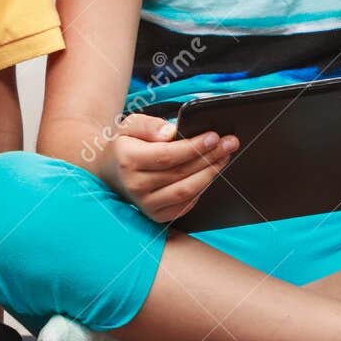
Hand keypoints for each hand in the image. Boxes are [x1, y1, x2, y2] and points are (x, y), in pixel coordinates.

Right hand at [109, 112, 238, 222]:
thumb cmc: (125, 144)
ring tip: (225, 157)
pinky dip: (201, 190)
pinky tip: (210, 174)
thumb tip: (170, 133)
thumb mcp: (130, 125)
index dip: (194, 147)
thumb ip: (149, 125)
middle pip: (181, 173)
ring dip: (210, 174)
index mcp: (128, 160)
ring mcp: (145, 204)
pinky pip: (185, 205)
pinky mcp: (156, 215)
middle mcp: (136, 185)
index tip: (214, 136)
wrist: (110, 170)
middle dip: (210, 157)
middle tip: (229, 143)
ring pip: (186, 191)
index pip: (168, 155)